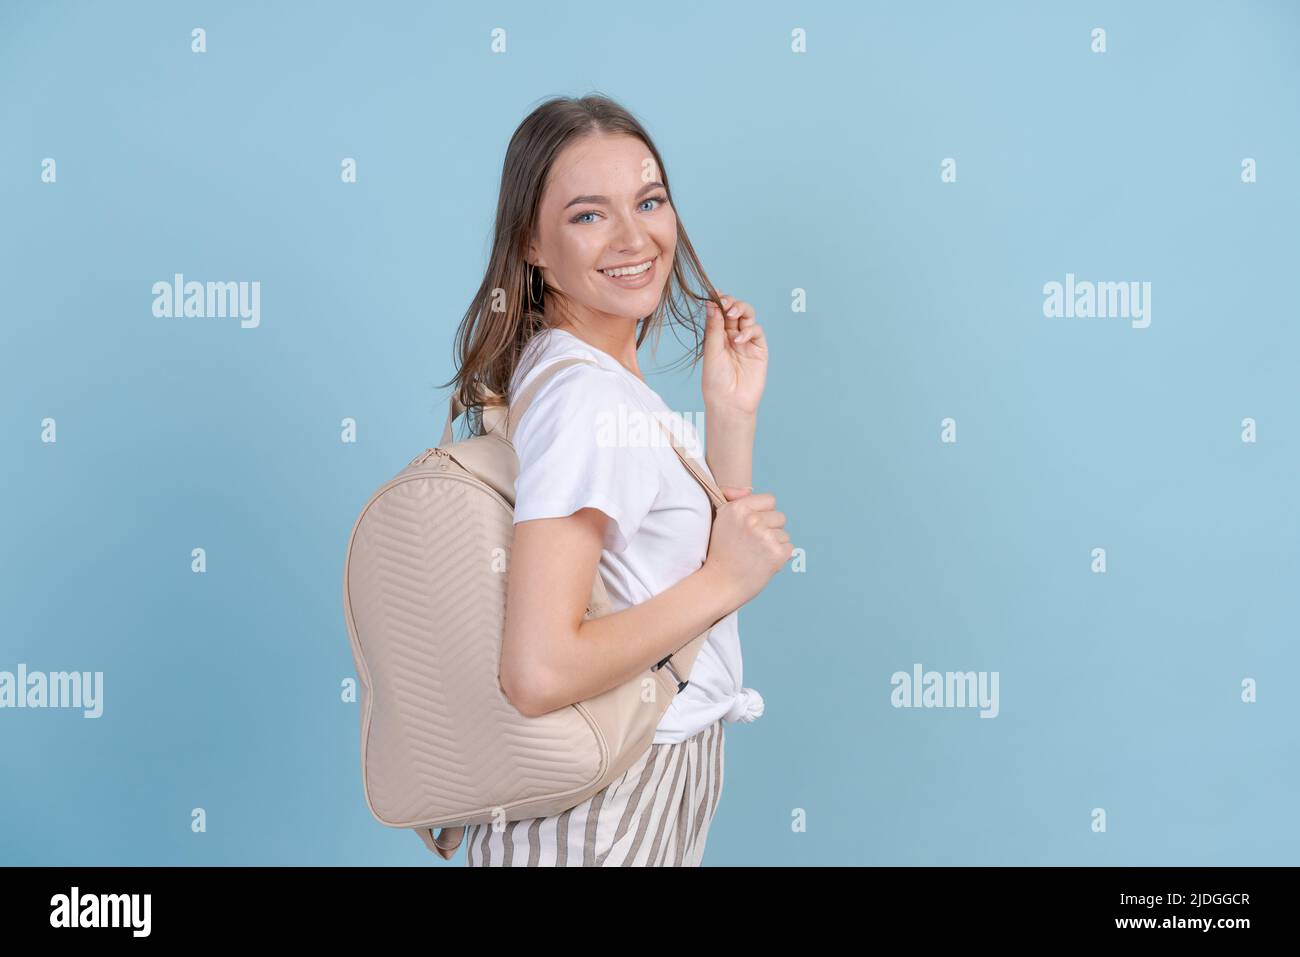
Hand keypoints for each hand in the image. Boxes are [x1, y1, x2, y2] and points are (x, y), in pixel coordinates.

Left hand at [702, 294, 766, 416]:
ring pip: (748, 316)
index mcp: (717, 335)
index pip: (720, 312)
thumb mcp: (711, 350)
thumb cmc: (715, 380)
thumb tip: (711, 303)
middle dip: (730, 302)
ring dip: (741, 309)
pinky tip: (738, 339)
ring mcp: (747, 342)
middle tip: (724, 303)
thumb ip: (714, 327)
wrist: (729, 402)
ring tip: (732, 314)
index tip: (714, 292)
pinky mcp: (759, 349)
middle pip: (735, 310)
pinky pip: (757, 331)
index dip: (719, 300)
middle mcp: (732, 336)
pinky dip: (748, 330)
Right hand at [702, 492, 791, 608]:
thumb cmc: (720, 553)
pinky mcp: (776, 553)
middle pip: (780, 517)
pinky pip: (790, 548)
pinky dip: (780, 557)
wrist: (718, 584)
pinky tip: (763, 563)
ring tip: (755, 556)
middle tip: (751, 545)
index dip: (763, 514)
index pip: (770, 500)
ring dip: (774, 545)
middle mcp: (752, 519)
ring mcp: (765, 536)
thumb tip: (748, 490)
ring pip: (785, 534)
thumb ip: (733, 500)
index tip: (751, 527)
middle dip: (770, 530)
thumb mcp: (721, 520)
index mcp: (738, 508)